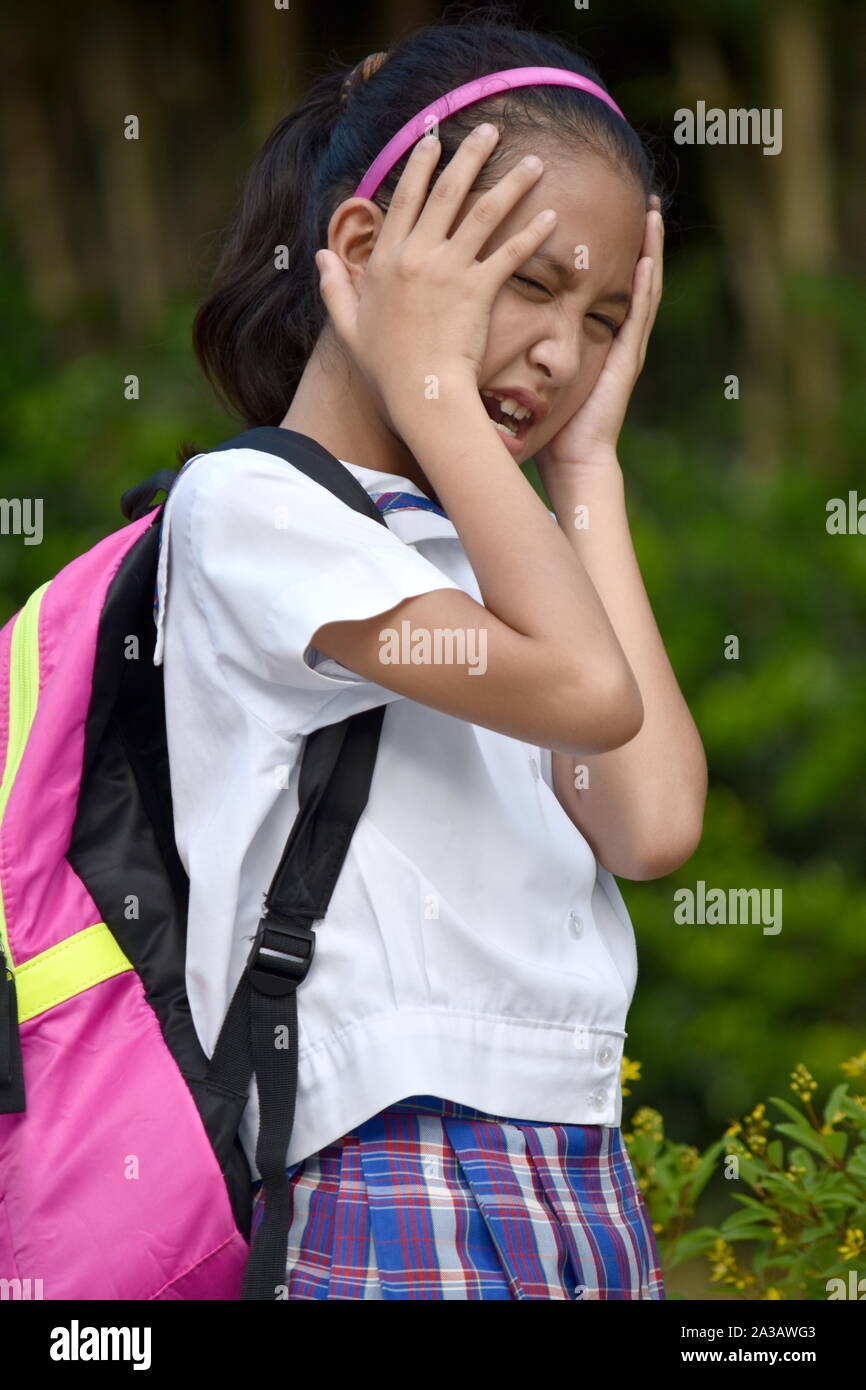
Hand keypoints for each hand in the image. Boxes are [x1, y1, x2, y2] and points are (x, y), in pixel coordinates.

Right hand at [314, 122, 559, 433]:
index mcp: (384, 261)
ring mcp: (449, 270)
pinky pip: (510, 253)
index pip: (405, 200)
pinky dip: (532, 233)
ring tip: (533, 162)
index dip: (421, 167)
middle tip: (491, 130)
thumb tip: (321, 257)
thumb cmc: (384, 372)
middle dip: (471, 155)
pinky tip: (551, 215)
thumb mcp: (348, 329)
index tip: (434, 140)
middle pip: (447, 192)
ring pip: (484, 212)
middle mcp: (416, 256)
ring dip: (512, 183)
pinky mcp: (478, 290)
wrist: (420, 395)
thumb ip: (333, 289)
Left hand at [534, 196, 663, 478]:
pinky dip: (647, 286)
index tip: (599, 211)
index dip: (605, 249)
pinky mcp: (628, 360)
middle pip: (629, 276)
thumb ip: (516, 351)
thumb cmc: (549, 426)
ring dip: (651, 251)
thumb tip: (481, 328)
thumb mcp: (530, 377)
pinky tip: (649, 258)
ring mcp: (626, 348)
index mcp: (592, 338)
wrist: (572, 461)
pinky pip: (640, 315)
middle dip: (637, 238)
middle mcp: (614, 338)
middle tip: (641, 197)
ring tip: (653, 213)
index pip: (602, 283)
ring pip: (643, 288)